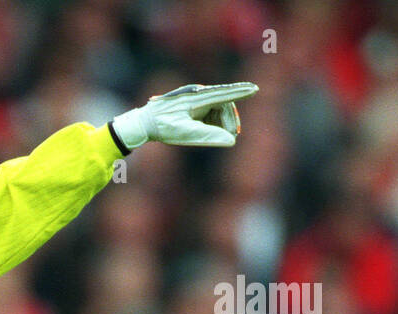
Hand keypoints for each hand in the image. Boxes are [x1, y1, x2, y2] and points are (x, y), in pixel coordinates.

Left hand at [111, 82, 258, 148]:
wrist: (143, 123)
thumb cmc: (162, 128)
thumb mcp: (184, 134)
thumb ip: (207, 135)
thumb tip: (231, 140)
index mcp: (197, 98)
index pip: (223, 94)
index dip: (241, 92)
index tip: (255, 89)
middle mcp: (197, 94)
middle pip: (223, 104)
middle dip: (229, 120)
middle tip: (233, 136)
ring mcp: (195, 98)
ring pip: (217, 109)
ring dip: (221, 123)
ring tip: (222, 137)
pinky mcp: (192, 104)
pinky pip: (209, 112)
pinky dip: (213, 123)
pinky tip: (210, 133)